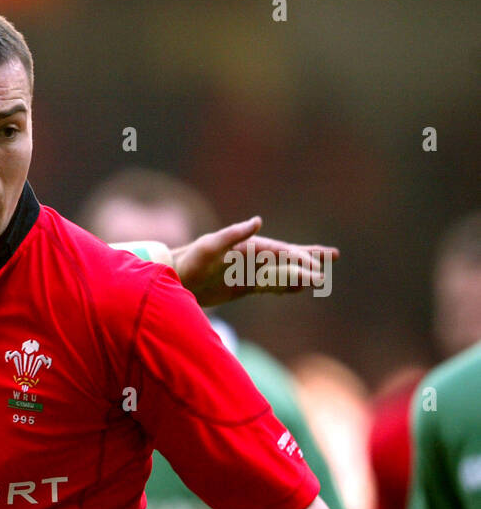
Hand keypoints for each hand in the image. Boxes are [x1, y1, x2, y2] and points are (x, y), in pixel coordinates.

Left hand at [172, 217, 337, 307]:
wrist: (173, 278)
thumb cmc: (190, 260)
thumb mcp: (210, 246)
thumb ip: (233, 234)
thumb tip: (258, 221)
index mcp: (249, 247)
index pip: (281, 252)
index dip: (300, 259)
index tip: (316, 269)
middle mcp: (252, 258)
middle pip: (288, 257)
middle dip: (310, 258)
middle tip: (334, 256)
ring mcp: (248, 272)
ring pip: (281, 273)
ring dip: (301, 274)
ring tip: (321, 276)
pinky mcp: (241, 285)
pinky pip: (268, 286)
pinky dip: (284, 287)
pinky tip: (298, 288)